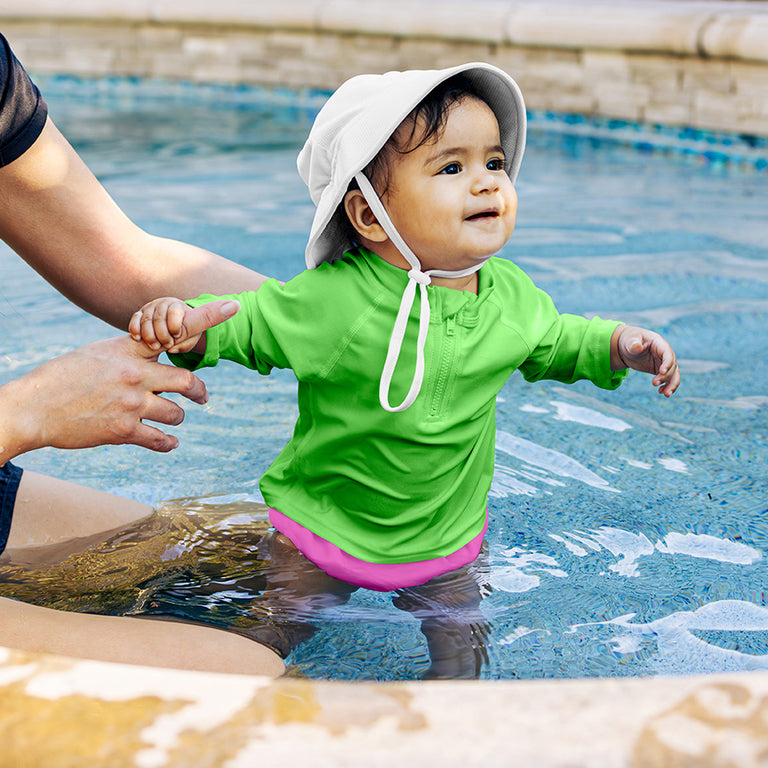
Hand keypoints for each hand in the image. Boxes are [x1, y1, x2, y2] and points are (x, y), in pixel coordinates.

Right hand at [0, 301, 239, 460]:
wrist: (33, 407)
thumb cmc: (63, 378)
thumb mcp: (98, 354)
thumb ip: (131, 355)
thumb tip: (154, 358)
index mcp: (129, 351)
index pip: (175, 331)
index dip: (208, 317)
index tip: (234, 307)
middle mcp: (135, 374)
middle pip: (187, 382)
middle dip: (199, 393)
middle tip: (203, 398)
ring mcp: (131, 403)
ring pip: (176, 413)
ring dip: (177, 419)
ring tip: (172, 421)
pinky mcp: (123, 430)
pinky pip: (160, 440)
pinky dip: (168, 443)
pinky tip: (167, 442)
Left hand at [612, 325, 680, 396]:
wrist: (628, 346)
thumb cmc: (629, 340)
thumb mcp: (629, 340)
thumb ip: (633, 344)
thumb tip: (637, 347)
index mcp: (660, 344)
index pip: (668, 354)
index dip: (667, 363)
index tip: (661, 372)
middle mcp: (665, 353)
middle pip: (672, 366)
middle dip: (665, 376)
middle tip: (654, 383)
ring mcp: (664, 362)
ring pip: (674, 374)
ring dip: (672, 384)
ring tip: (665, 394)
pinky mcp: (660, 370)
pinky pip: (668, 379)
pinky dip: (666, 386)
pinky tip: (660, 392)